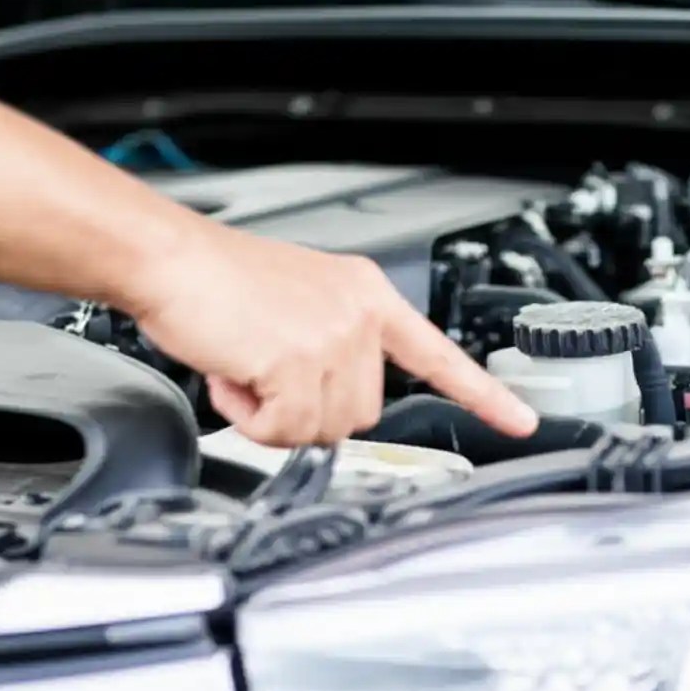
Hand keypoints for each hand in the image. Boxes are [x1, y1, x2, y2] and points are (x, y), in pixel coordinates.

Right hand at [131, 224, 539, 446]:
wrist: (169, 259)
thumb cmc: (217, 279)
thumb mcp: (299, 300)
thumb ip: (333, 345)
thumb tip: (331, 401)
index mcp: (364, 293)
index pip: (436, 353)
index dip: (481, 393)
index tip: (519, 419)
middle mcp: (358, 313)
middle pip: (362, 413)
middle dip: (310, 411)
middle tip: (267, 376)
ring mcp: (333, 337)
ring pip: (323, 428)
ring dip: (276, 416)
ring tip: (247, 368)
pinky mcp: (299, 361)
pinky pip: (284, 431)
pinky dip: (250, 419)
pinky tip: (233, 376)